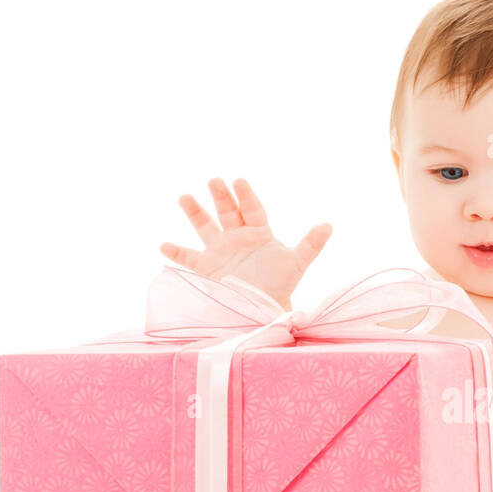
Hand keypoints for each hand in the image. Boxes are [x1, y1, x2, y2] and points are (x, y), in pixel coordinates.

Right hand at [160, 177, 330, 309]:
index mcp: (259, 234)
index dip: (246, 195)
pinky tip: (164, 245)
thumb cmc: (280, 286)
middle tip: (214, 180)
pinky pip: (189, 258)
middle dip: (221, 196)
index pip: (252, 209)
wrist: (262, 311)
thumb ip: (311, 245)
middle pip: (227, 212)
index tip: (239, 181)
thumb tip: (329, 225)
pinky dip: (176, 252)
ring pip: (205, 227)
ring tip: (184, 197)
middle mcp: (238, 238)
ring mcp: (221, 251)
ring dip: (195, 212)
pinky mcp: (207, 268)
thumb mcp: (297, 264)